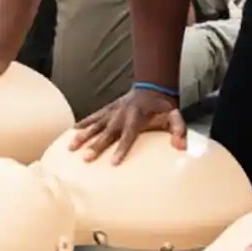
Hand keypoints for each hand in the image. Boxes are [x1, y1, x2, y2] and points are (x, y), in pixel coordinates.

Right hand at [68, 86, 185, 164]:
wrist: (152, 87)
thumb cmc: (162, 107)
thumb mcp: (175, 117)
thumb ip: (178, 130)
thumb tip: (180, 147)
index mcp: (137, 118)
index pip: (128, 136)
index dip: (121, 149)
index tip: (113, 163)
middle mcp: (121, 115)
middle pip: (107, 133)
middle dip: (96, 145)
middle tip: (86, 158)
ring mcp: (112, 112)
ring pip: (95, 124)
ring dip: (83, 135)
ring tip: (71, 147)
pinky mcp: (107, 110)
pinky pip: (93, 117)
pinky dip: (82, 123)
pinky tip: (71, 131)